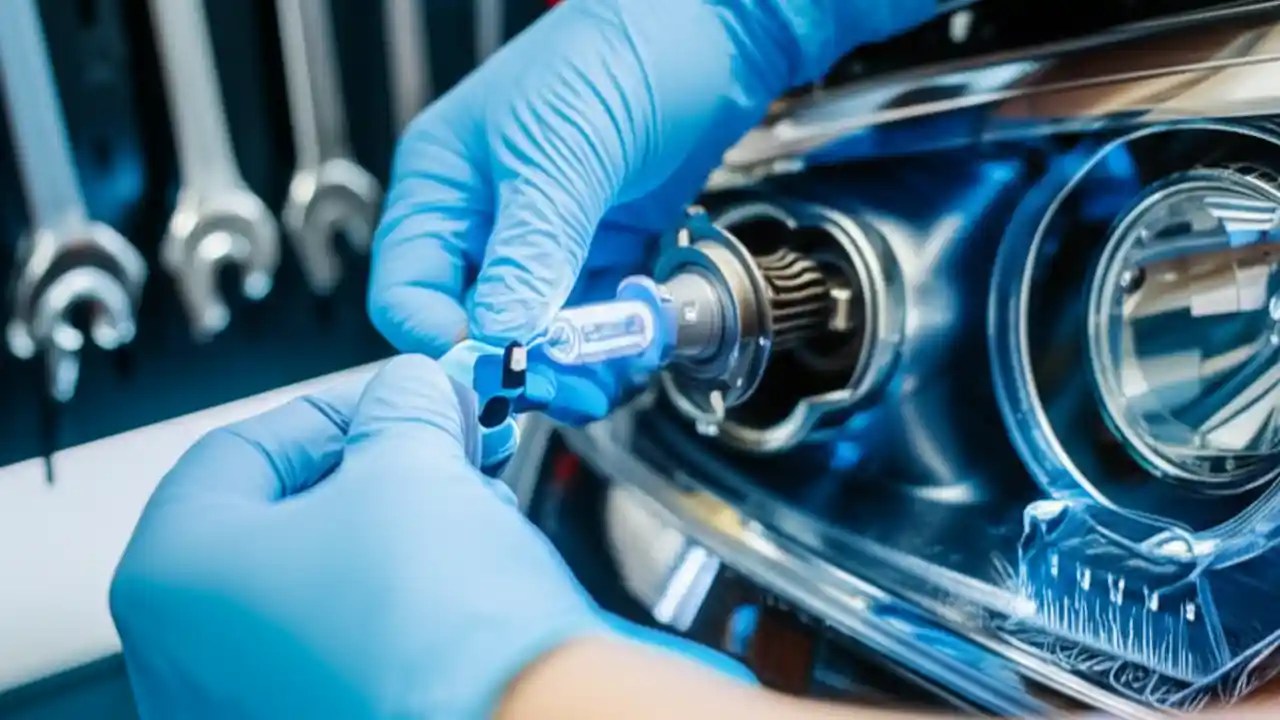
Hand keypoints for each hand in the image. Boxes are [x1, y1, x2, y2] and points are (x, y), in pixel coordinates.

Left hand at [111, 355, 748, 718]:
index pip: (242, 448)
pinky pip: (347, 639)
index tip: (401, 396)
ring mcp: (245, 700)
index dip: (339, 407)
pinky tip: (462, 577)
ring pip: (321, 580)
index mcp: (172, 575)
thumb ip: (401, 404)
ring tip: (469, 507)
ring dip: (397, 528)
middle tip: (444, 441)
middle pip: (283, 516)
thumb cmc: (432, 626)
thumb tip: (410, 388)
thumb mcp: (412, 466)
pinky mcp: (318, 718)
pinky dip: (399, 596)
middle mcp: (185, 653)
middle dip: (380, 466)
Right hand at [368, 0, 933, 421]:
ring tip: (618, 363)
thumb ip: (528, 249)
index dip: (447, 341)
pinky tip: (642, 337)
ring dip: (581, 362)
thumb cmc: (618, 55)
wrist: (717, 32)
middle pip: (482, 325)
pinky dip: (619, 341)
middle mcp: (488, 220)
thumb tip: (501, 334)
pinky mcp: (606, 249)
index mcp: (444, 187)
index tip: (500, 370)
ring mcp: (549, 238)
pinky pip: (598, 319)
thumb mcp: (560, 154)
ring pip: (544, 334)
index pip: (410, 294)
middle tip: (570, 386)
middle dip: (526, 363)